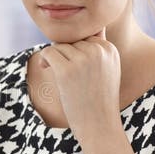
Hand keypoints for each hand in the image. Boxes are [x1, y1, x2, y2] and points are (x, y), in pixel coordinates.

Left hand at [39, 28, 121, 144]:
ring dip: (55, 58)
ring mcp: (83, 59)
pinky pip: (48, 52)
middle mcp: (98, 50)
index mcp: (109, 48)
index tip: (74, 66)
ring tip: (60, 76)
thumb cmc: (99, 100)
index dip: (75, 50)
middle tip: (66, 74)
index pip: (84, 36)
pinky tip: (47, 70)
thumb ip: (97, 49)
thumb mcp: (106, 70)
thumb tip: (88, 27)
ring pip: (58, 45)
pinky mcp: (67, 70)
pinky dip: (45, 60)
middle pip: (70, 40)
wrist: (100, 126)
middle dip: (64, 54)